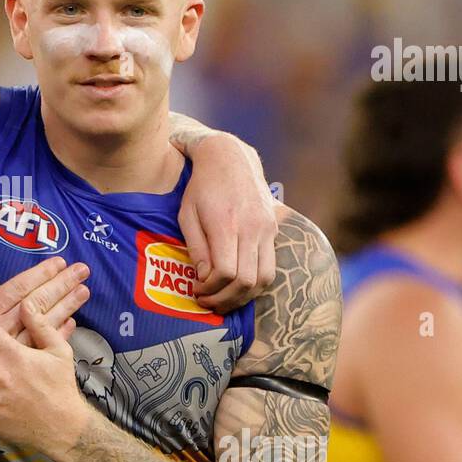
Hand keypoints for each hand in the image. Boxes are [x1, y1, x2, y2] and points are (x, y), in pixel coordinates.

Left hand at [178, 132, 277, 312]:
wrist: (230, 159)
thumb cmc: (201, 188)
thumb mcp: (187, 215)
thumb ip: (196, 248)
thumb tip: (204, 279)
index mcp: (226, 224)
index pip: (226, 272)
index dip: (210, 289)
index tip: (196, 290)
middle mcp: (251, 228)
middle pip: (246, 281)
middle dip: (225, 300)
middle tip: (207, 302)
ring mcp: (266, 229)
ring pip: (265, 279)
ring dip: (244, 297)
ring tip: (223, 300)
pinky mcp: (274, 229)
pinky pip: (271, 266)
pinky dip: (256, 283)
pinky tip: (238, 286)